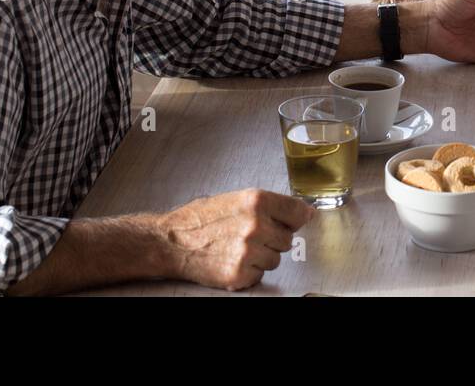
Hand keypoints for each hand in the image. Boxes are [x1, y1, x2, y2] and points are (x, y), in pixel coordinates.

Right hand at [159, 189, 313, 290]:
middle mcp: (255, 225)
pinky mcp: (240, 273)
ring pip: (275, 258)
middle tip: (249, 234)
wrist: (171, 242)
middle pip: (287, 238)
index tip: (301, 218)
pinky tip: (232, 260)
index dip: (299, 217)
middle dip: (273, 238)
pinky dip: (250, 271)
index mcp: (256, 201)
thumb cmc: (200, 219)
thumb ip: (271, 205)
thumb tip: (303, 212)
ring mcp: (248, 251)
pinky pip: (260, 274)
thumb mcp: (235, 199)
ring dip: (262, 256)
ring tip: (237, 247)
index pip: (297, 212)